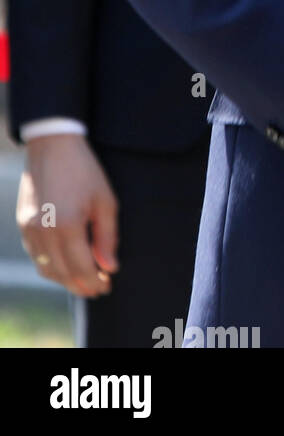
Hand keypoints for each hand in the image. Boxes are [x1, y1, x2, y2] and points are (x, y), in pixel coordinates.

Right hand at [16, 135, 117, 297]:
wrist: (52, 147)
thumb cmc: (84, 171)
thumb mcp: (105, 200)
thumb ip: (107, 236)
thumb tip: (110, 266)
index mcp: (67, 225)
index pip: (81, 268)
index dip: (94, 281)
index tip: (107, 286)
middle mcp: (44, 232)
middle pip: (62, 273)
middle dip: (81, 285)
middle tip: (98, 289)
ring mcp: (29, 231)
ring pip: (46, 269)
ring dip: (65, 280)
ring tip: (84, 280)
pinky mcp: (22, 226)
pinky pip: (36, 256)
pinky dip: (51, 267)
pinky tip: (65, 265)